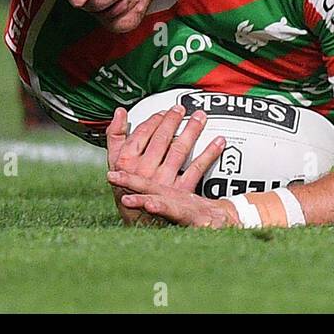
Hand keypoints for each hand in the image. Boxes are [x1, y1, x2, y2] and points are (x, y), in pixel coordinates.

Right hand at [105, 104, 225, 224]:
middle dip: (174, 120)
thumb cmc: (127, 190)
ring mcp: (163, 182)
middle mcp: (144, 171)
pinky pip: (197, 169)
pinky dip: (209, 154)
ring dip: (192, 131)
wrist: (141, 224)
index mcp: (126, 163)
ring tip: (201, 117)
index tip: (163, 112)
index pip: (143, 133)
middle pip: (162, 139)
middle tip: (182, 108)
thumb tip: (120, 111)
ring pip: (180, 150)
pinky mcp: (180, 193)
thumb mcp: (115, 164)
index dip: (155, 120)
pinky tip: (219, 141)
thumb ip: (115, 137)